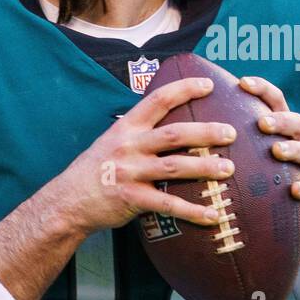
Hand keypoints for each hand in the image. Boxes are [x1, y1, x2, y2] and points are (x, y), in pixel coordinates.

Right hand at [52, 77, 237, 232]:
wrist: (69, 200)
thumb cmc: (98, 169)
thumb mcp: (113, 140)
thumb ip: (141, 131)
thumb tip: (174, 124)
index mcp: (127, 127)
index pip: (158, 100)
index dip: (184, 89)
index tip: (208, 85)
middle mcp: (129, 146)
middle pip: (174, 135)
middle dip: (206, 132)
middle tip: (231, 133)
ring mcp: (131, 173)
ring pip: (175, 168)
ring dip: (205, 168)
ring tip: (229, 169)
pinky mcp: (132, 199)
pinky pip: (168, 205)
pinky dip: (193, 211)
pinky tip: (213, 215)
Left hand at [238, 75, 299, 261]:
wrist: (295, 212)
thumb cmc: (263, 176)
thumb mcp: (250, 153)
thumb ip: (232, 136)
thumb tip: (189, 117)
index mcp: (282, 128)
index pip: (274, 101)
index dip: (261, 89)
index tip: (242, 82)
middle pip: (295, 122)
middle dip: (279, 120)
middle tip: (262, 123)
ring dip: (293, 149)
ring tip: (276, 151)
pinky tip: (294, 190)